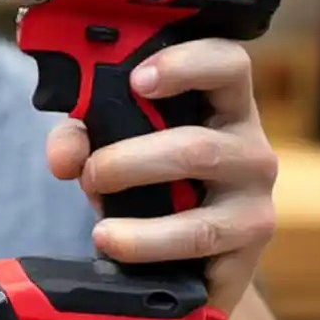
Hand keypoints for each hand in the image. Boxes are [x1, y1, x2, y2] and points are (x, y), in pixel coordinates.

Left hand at [45, 38, 278, 315]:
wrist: (189, 255)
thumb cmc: (154, 184)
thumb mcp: (114, 150)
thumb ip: (82, 139)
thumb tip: (63, 157)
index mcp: (224, 105)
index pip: (228, 64)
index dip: (185, 64)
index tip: (136, 80)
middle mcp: (250, 149)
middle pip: (197, 147)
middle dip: (129, 163)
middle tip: (91, 175)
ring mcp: (255, 201)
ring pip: (200, 216)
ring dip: (141, 227)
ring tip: (102, 233)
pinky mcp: (249, 248)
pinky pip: (200, 250)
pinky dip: (152, 251)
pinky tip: (122, 252)